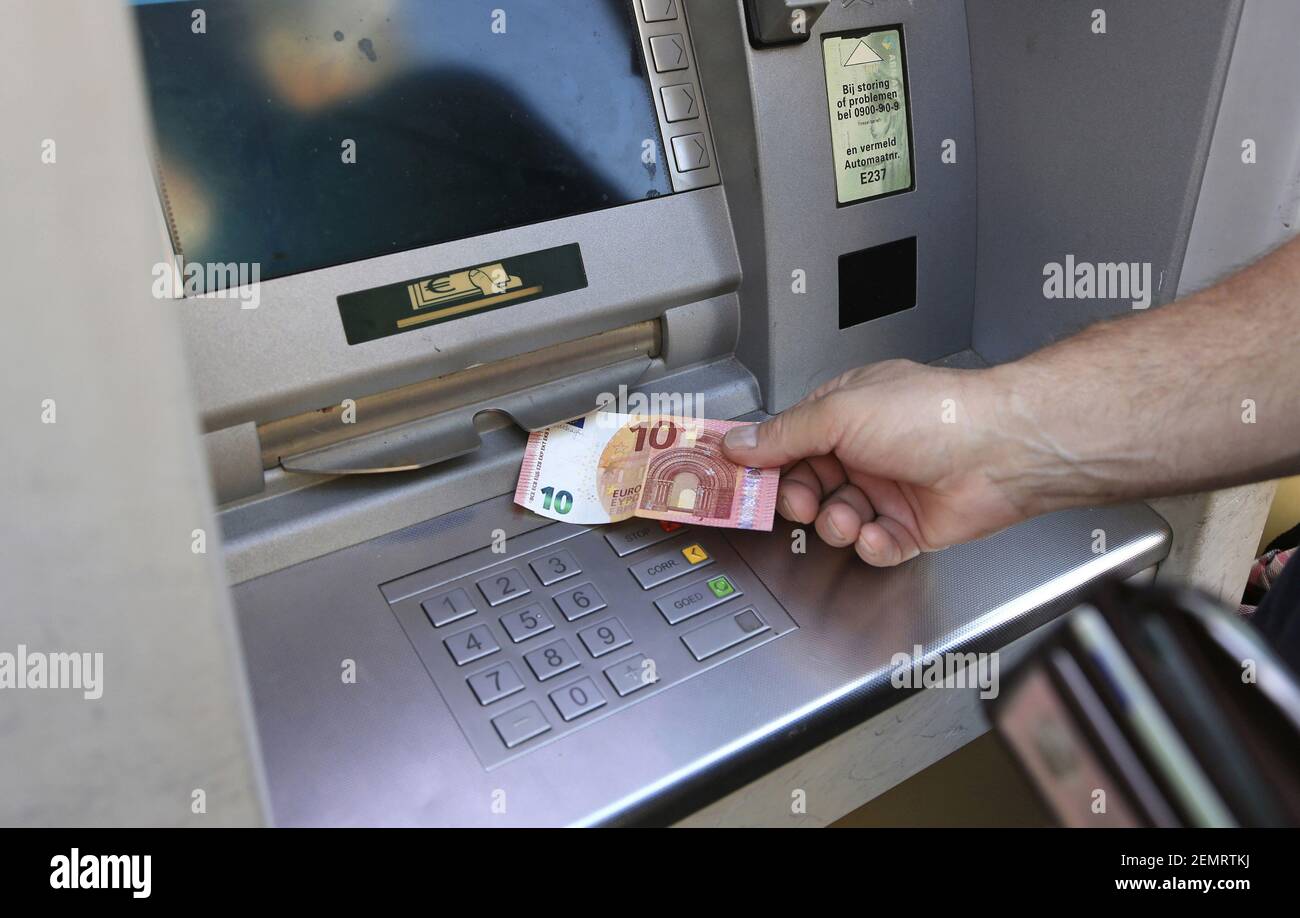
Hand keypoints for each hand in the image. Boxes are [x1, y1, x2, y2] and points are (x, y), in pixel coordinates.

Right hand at [721, 359, 1037, 566]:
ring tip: (848, 516)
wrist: (1002, 451)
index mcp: (844, 411)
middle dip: (799, 499)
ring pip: (835, 519)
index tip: (740, 482)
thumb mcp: (840, 413)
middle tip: (801, 503)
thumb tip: (738, 442)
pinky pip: (873, 545)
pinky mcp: (910, 526)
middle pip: (806, 485)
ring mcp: (887, 488)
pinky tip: (875, 532)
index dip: (763, 463)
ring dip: (836, 523)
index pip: (787, 440)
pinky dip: (870, 545)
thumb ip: (783, 433)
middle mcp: (864, 448)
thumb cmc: (934, 415)